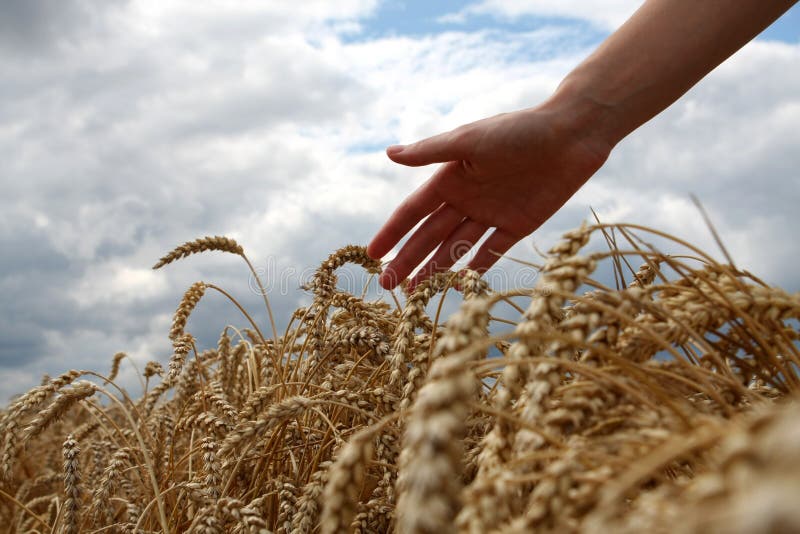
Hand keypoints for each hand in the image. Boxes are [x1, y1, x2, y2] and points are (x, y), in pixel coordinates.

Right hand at [368, 95, 613, 289]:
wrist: (572, 134)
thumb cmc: (519, 129)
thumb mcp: (471, 139)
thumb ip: (431, 152)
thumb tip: (389, 154)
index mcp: (450, 177)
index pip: (414, 211)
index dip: (392, 233)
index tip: (372, 254)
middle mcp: (466, 198)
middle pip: (430, 235)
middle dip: (408, 260)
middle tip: (388, 287)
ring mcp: (490, 214)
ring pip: (455, 248)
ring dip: (434, 270)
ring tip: (414, 294)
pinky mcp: (517, 226)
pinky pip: (490, 253)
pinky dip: (474, 270)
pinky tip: (456, 288)